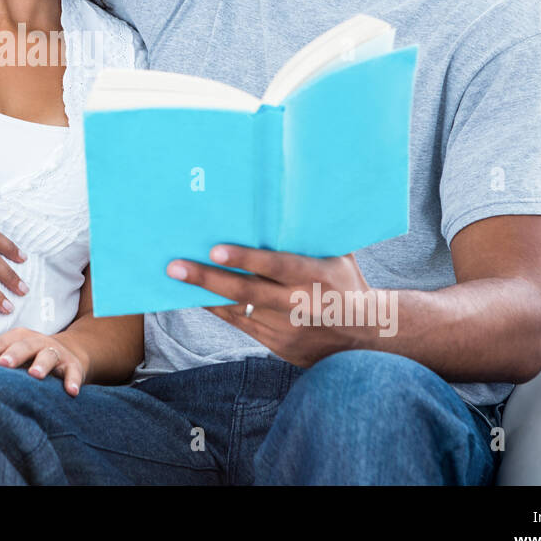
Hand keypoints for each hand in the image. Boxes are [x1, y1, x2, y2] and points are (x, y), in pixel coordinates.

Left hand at [0, 327, 88, 395]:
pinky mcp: (73, 364)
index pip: (0, 343)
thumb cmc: (30, 357)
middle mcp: (37, 341)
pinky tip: (71, 391)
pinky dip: (73, 380)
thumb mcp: (13, 356)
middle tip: (3, 364)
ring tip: (35, 375)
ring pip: (49, 355)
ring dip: (42, 364)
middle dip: (14, 354)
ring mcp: (56, 352)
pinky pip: (74, 372)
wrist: (71, 351)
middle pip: (24, 345)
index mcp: (18, 338)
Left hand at [167, 246, 378, 367]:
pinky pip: (240, 324)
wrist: (366, 337)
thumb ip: (311, 235)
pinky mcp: (277, 344)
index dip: (245, 259)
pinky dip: (217, 310)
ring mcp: (286, 328)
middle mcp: (298, 303)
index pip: (276, 266)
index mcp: (315, 276)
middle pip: (246, 291)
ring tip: (173, 280)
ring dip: (203, 295)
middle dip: (207, 279)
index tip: (214, 251)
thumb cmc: (347, 284)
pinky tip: (195, 297)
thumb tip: (292, 196)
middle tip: (175, 267)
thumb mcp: (338, 256)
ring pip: (236, 311)